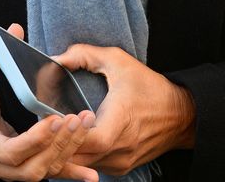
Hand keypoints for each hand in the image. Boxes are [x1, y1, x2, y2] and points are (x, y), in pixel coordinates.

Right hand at [0, 23, 97, 180]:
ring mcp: (7, 172)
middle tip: (79, 119)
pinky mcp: (21, 169)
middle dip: (58, 145)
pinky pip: (46, 173)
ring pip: (41, 173)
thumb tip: (15, 29)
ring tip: (86, 128)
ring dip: (67, 153)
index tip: (55, 119)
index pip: (11, 151)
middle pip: (31, 167)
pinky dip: (69, 173)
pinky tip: (91, 175)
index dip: (35, 139)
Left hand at [55, 44, 195, 176]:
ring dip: (67, 151)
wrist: (180, 116)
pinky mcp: (121, 168)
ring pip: (84, 165)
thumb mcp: (118, 61)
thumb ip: (86, 55)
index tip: (56, 117)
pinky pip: (93, 166)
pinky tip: (72, 139)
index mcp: (121, 119)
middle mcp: (121, 147)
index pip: (92, 139)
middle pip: (81, 156)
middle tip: (44, 125)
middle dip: (59, 143)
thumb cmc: (148, 86)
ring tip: (54, 132)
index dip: (71, 132)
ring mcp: (121, 161)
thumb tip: (57, 58)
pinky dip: (80, 156)